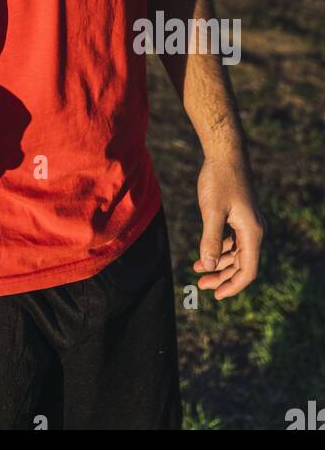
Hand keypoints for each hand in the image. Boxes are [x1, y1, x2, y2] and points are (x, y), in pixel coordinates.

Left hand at [194, 154, 264, 298]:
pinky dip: (217, 249)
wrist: (225, 153)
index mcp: (252, 233)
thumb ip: (210, 239)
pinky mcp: (239, 216)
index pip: (247, 270)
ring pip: (235, 253)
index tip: (216, 296)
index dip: (232, 286)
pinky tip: (201, 254)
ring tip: (196, 270)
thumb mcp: (212, 210)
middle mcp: (253, 231)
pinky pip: (231, 241)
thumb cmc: (219, 180)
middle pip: (241, 264)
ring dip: (218, 263)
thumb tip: (207, 266)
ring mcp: (247, 223)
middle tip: (200, 285)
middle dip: (222, 277)